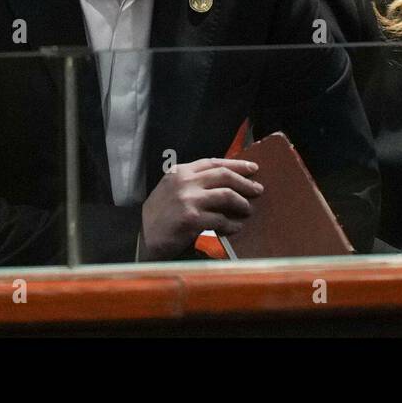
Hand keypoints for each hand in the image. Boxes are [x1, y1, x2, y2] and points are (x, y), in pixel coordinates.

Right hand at [140, 158, 262, 258]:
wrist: (143, 239)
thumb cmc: (160, 216)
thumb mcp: (171, 189)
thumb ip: (193, 182)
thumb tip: (227, 181)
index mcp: (180, 172)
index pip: (214, 162)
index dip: (236, 164)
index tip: (253, 168)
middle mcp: (185, 182)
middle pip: (224, 176)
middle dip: (245, 182)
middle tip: (258, 189)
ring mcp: (188, 200)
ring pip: (227, 195)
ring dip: (242, 203)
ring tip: (248, 209)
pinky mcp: (192, 219)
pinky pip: (221, 219)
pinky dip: (232, 224)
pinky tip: (236, 228)